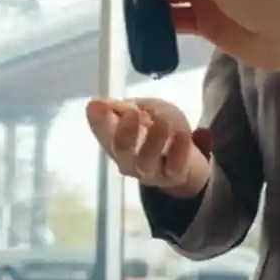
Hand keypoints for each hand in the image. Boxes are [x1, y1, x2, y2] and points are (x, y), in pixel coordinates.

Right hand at [86, 97, 211, 198]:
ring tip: (162, 121)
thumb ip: (122, 107)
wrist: (180, 151)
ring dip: (154, 140)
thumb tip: (97, 104)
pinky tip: (183, 133)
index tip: (97, 105)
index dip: (98, 120)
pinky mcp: (172, 175)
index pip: (102, 131)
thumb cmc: (152, 125)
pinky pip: (174, 167)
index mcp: (114, 140)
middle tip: (132, 112)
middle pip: (121, 150)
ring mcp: (149, 171)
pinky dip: (179, 150)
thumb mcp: (139, 108)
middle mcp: (127, 159)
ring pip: (146, 162)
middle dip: (125, 132)